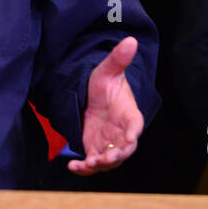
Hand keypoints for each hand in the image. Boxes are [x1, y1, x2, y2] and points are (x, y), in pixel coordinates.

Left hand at [68, 37, 143, 175]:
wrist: (92, 95)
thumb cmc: (104, 83)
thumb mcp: (107, 70)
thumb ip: (118, 59)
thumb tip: (130, 40)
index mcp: (129, 115)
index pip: (135, 126)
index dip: (133, 134)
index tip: (129, 140)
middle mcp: (122, 133)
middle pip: (124, 150)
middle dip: (116, 157)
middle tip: (105, 160)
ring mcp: (109, 143)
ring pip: (109, 161)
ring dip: (99, 165)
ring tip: (85, 165)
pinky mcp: (95, 149)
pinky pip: (93, 163)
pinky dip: (85, 168)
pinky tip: (72, 166)